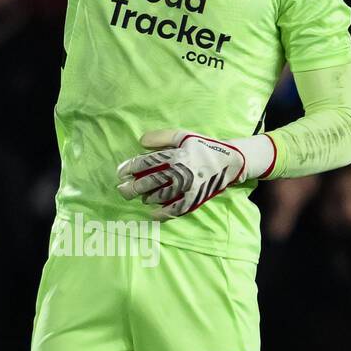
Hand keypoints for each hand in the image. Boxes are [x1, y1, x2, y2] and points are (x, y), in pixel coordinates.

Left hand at [116, 128, 275, 218]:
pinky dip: (162, 214)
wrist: (230, 161)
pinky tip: (153, 215)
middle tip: (122, 191)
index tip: (121, 173)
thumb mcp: (184, 135)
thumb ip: (161, 137)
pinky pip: (175, 209)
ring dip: (147, 199)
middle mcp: (180, 171)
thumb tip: (140, 141)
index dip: (130, 168)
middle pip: (149, 182)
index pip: (146, 163)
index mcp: (176, 154)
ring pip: (160, 196)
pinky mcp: (194, 198)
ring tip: (142, 198)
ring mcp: (188, 187)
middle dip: (132, 188)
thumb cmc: (203, 146)